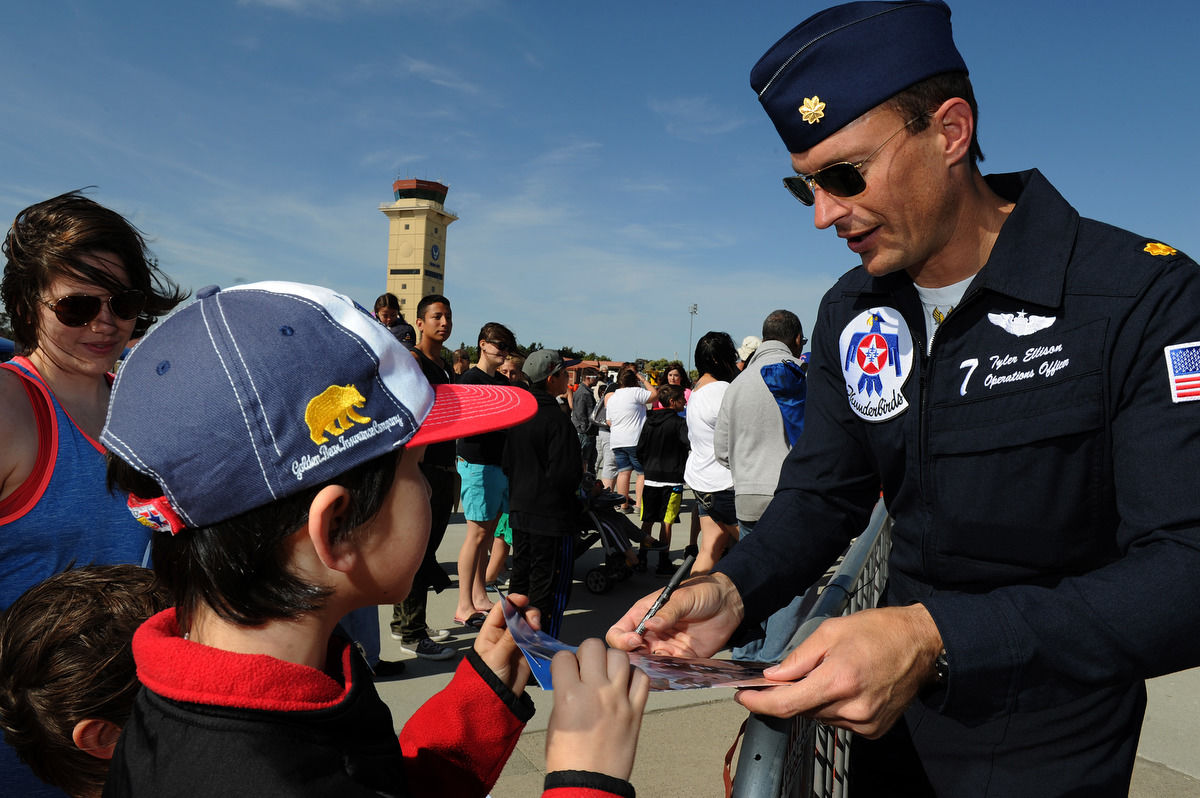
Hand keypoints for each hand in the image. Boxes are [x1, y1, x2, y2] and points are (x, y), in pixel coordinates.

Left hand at [473, 595, 538, 697]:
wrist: (497, 698)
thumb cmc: (487, 677)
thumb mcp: (496, 657)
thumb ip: (508, 639)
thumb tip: (520, 620)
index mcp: (491, 630)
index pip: (502, 609)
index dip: (512, 601)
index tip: (523, 599)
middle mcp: (504, 633)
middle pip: (518, 613)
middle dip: (527, 612)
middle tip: (533, 622)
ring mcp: (516, 641)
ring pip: (528, 623)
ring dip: (534, 621)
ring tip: (537, 628)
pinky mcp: (527, 650)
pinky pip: (535, 636)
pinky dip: (539, 633)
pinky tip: (540, 636)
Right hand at [545, 639, 649, 780]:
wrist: (590, 783)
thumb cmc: (568, 758)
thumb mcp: (556, 720)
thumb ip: (564, 693)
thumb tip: (571, 676)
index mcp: (569, 695)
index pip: (564, 656)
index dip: (562, 661)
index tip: (565, 669)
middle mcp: (596, 692)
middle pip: (593, 646)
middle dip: (586, 653)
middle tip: (586, 667)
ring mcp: (619, 700)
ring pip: (620, 656)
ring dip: (611, 660)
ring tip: (606, 674)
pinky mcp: (637, 711)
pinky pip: (642, 678)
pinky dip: (634, 676)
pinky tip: (624, 685)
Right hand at [605, 572, 743, 657]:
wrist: (730, 603)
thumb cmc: (704, 592)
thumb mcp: (684, 597)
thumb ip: (668, 611)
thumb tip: (650, 624)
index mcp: (645, 613)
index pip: (620, 629)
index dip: (622, 638)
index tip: (635, 640)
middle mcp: (652, 633)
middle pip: (630, 651)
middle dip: (633, 657)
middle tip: (647, 655)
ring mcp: (666, 646)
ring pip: (648, 664)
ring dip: (651, 667)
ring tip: (663, 662)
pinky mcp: (682, 656)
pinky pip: (670, 669)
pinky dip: (670, 671)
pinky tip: (677, 665)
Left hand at [734, 605, 942, 738]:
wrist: (921, 643)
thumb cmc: (878, 631)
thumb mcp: (831, 631)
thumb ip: (799, 658)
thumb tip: (773, 676)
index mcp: (839, 680)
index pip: (787, 704)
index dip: (759, 703)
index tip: (743, 697)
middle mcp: (852, 707)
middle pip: (803, 710)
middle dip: (791, 693)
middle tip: (795, 673)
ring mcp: (865, 722)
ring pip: (820, 717)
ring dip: (814, 699)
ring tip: (832, 673)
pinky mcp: (874, 729)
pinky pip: (839, 721)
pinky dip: (833, 706)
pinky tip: (847, 686)